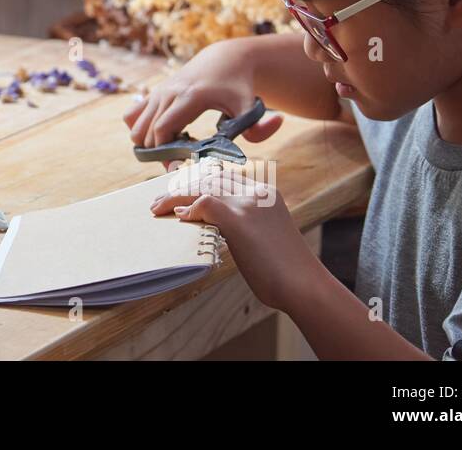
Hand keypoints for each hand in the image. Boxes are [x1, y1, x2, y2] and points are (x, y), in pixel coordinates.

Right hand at [123, 40, 283, 158]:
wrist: (225, 60)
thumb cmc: (238, 87)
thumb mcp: (250, 106)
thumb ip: (259, 127)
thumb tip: (270, 131)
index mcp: (190, 97)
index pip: (164, 129)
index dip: (165, 154)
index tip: (178, 168)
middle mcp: (168, 92)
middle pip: (145, 132)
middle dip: (157, 154)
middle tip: (177, 164)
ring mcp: (158, 91)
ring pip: (135, 126)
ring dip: (147, 144)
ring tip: (172, 148)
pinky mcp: (153, 92)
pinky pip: (133, 116)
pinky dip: (142, 131)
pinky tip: (165, 135)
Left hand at [149, 160, 316, 312]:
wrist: (303, 285)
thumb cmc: (284, 271)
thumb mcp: (262, 236)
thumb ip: (241, 224)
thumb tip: (210, 224)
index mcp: (265, 193)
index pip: (224, 177)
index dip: (198, 182)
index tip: (180, 192)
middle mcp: (257, 192)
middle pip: (209, 178)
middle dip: (181, 188)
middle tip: (160, 201)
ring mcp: (248, 203)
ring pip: (203, 188)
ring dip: (176, 197)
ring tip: (158, 208)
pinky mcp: (239, 219)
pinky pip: (205, 203)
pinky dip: (189, 208)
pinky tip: (180, 217)